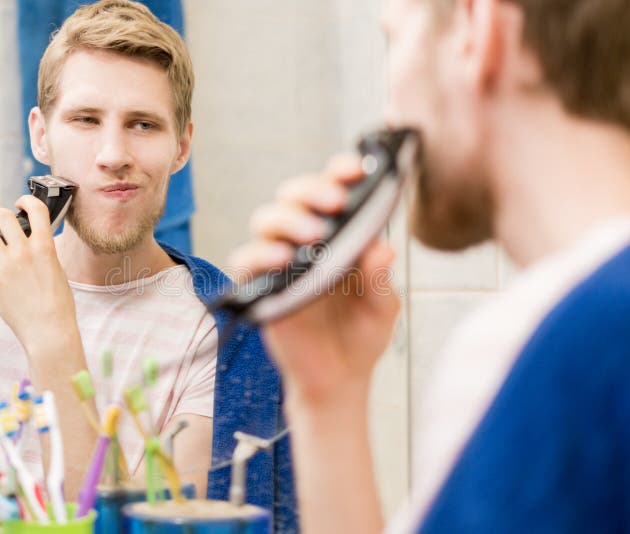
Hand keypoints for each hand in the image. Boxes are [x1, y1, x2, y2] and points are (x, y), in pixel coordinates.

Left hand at [0, 195, 77, 355]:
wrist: (49, 329)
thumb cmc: (58, 304)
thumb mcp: (58, 270)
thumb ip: (45, 253)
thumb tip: (35, 243)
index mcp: (45, 247)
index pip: (35, 208)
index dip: (26, 200)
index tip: (21, 204)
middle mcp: (24, 252)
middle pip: (1, 216)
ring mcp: (6, 266)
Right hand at [229, 155, 400, 406]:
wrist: (340, 380)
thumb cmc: (361, 336)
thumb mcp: (382, 307)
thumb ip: (379, 278)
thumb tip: (382, 249)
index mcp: (338, 234)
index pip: (331, 189)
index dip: (338, 172)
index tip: (354, 170)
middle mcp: (305, 241)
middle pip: (293, 196)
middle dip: (311, 190)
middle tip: (335, 203)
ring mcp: (280, 262)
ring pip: (266, 221)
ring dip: (287, 220)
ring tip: (313, 235)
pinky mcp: (260, 287)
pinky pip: (246, 261)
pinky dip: (260, 255)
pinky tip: (283, 260)